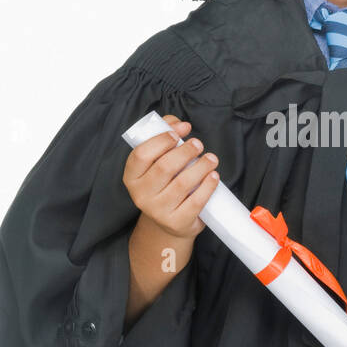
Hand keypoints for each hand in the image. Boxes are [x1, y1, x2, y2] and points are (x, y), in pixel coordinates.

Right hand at [122, 113, 219, 241]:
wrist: (170, 222)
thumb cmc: (165, 184)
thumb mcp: (158, 163)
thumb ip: (165, 136)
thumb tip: (181, 124)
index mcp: (132, 177)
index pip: (141, 154)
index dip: (160, 140)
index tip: (177, 133)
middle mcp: (141, 194)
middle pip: (164, 167)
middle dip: (185, 151)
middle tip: (198, 144)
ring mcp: (158, 210)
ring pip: (182, 183)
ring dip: (201, 167)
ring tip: (211, 158)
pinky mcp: (177, 222)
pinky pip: (195, 202)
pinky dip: (207, 186)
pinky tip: (214, 176)